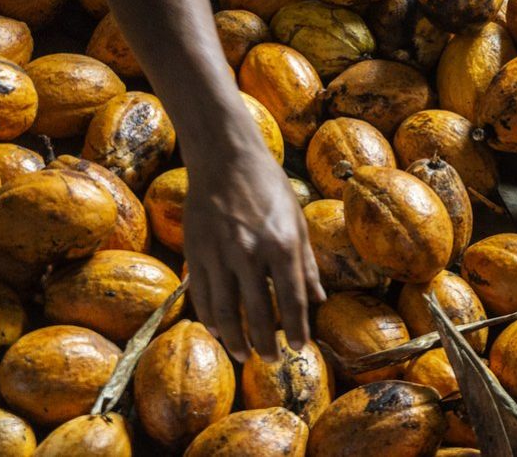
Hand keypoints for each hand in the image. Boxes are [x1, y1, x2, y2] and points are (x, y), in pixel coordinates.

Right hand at [183, 142, 324, 360]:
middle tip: (271, 360)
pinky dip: (211, 318)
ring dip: (235, 339)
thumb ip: (307, 263)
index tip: (299, 346)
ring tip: (244, 354)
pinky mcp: (196, 251)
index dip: (296, 328)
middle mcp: (250, 252)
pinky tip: (220, 331)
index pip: (291, 299)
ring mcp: (219, 253)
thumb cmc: (268, 185)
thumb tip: (319, 299)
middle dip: (266, 342)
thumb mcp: (297, 220)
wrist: (224, 156)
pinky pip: (202, 296)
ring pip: (225, 310)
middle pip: (257, 312)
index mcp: (281, 243)